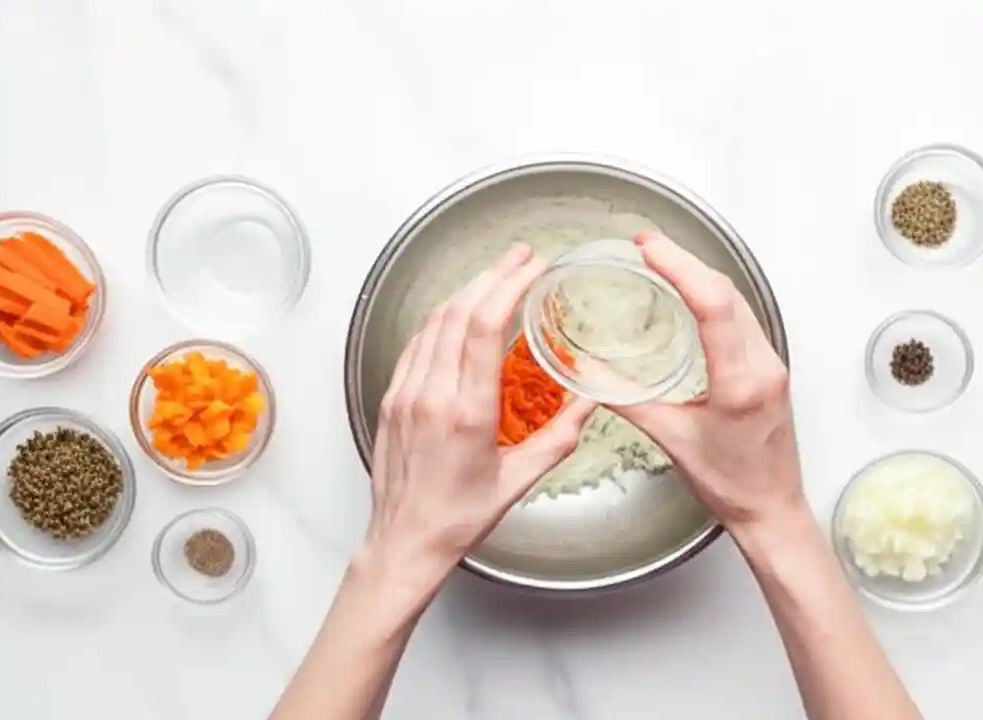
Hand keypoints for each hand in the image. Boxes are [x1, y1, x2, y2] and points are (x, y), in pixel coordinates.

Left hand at [367, 244, 594, 585]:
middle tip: (521, 256)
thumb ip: (560, 437)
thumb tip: (591, 400)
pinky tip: (458, 314)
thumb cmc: (458, 518)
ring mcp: (405, 394)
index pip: (483, 327)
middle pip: (458, 313)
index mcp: (466, 413)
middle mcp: (430, 395)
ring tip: (495, 276)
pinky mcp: (391, 399)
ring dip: (466, 291)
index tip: (532, 267)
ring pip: (433, 323)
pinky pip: (416, 344)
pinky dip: (441, 320)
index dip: (508, 286)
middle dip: (492, 275)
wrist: (404, 542)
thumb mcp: (520, 480)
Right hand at [613, 233, 803, 534]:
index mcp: (739, 384)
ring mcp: (772, 364)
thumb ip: (628, 402)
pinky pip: (743, 317)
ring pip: (738, 301)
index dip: (680, 268)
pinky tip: (692, 293)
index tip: (648, 248)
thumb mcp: (671, 440)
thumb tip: (588, 373)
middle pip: (727, 293)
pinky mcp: (771, 368)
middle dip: (685, 261)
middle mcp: (763, 367)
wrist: (772, 509)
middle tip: (646, 244)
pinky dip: (714, 296)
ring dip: (701, 274)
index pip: (713, 307)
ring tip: (663, 260)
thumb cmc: (730, 485)